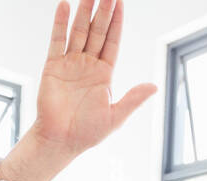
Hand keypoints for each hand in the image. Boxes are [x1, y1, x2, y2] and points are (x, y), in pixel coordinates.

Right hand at [0, 0, 155, 180]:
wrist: (60, 141)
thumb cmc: (87, 133)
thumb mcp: (115, 117)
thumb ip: (133, 99)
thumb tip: (154, 87)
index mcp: (104, 73)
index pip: (112, 41)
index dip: (116, 22)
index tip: (120, 2)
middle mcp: (88, 64)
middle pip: (97, 31)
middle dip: (103, 11)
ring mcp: (70, 63)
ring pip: (79, 31)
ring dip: (84, 12)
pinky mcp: (53, 66)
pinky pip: (57, 41)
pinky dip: (60, 24)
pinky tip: (65, 6)